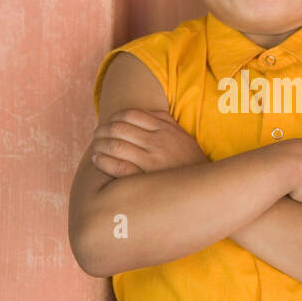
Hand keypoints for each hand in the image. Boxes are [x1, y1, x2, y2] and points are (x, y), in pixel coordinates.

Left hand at [90, 109, 207, 177]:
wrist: (206, 188)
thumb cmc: (191, 162)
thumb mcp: (183, 136)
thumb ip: (166, 121)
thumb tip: (147, 111)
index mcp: (165, 129)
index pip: (131, 114)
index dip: (114, 117)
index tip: (108, 123)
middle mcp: (157, 142)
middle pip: (119, 128)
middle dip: (103, 130)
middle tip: (96, 135)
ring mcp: (152, 160)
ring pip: (116, 145)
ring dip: (100, 144)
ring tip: (95, 147)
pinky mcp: (146, 178)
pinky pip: (118, 166)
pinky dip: (103, 161)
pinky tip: (97, 160)